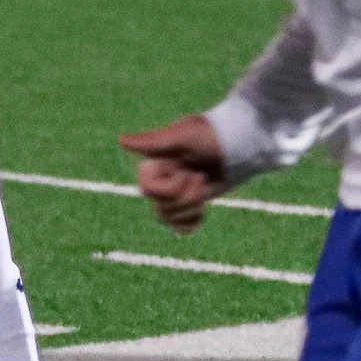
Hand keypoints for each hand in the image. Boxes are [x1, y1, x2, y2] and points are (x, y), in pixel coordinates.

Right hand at [118, 114, 229, 233]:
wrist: (239, 142)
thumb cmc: (210, 133)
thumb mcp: (182, 135)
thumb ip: (151, 141)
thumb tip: (121, 140)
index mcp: (154, 165)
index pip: (149, 191)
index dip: (169, 188)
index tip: (187, 172)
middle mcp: (161, 180)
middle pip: (160, 208)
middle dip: (186, 197)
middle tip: (201, 178)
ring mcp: (175, 194)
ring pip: (170, 218)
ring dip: (192, 206)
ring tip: (205, 185)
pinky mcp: (190, 204)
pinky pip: (180, 227)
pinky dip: (191, 222)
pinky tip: (202, 210)